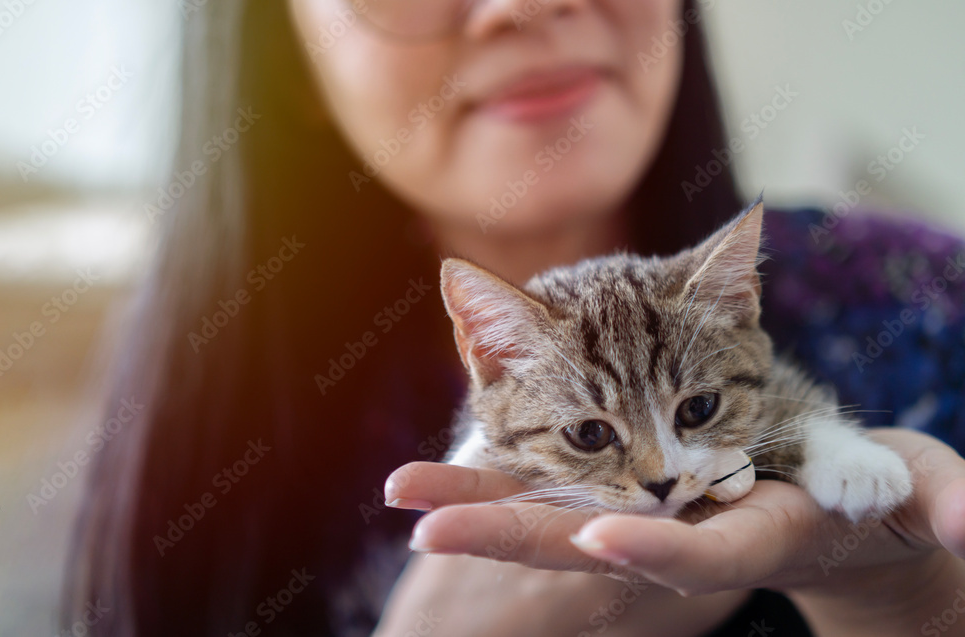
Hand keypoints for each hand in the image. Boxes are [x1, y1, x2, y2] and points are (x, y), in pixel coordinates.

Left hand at [385, 428, 964, 635]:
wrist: (842, 517)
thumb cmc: (883, 498)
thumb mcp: (913, 489)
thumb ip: (934, 501)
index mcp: (757, 532)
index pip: (700, 550)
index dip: (656, 545)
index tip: (600, 537)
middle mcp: (687, 533)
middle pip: (591, 540)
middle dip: (511, 530)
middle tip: (424, 518)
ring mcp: (652, 515)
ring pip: (557, 512)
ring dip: (481, 500)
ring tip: (403, 492)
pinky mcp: (632, 491)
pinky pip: (560, 486)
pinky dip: (504, 478)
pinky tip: (447, 470)